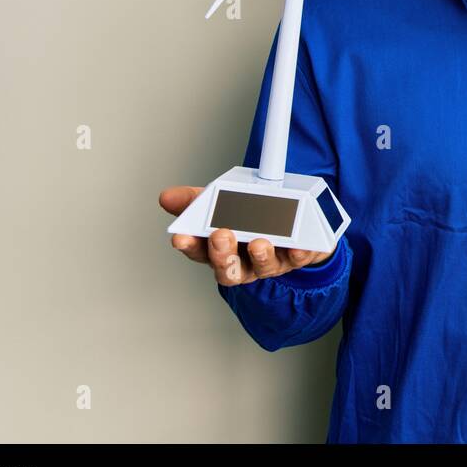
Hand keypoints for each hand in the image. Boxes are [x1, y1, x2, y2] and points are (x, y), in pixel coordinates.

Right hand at [159, 185, 335, 286]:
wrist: (294, 224)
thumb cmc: (252, 219)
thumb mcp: (222, 203)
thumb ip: (196, 200)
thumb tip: (166, 197)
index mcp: (221, 249)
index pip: (199, 252)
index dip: (189, 246)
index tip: (180, 237)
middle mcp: (244, 262)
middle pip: (229, 269)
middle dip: (223, 254)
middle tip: (221, 235)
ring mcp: (271, 262)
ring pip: (264, 268)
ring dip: (260, 256)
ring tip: (259, 242)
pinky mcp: (298, 257)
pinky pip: (300, 259)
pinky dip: (300, 253)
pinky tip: (299, 245)